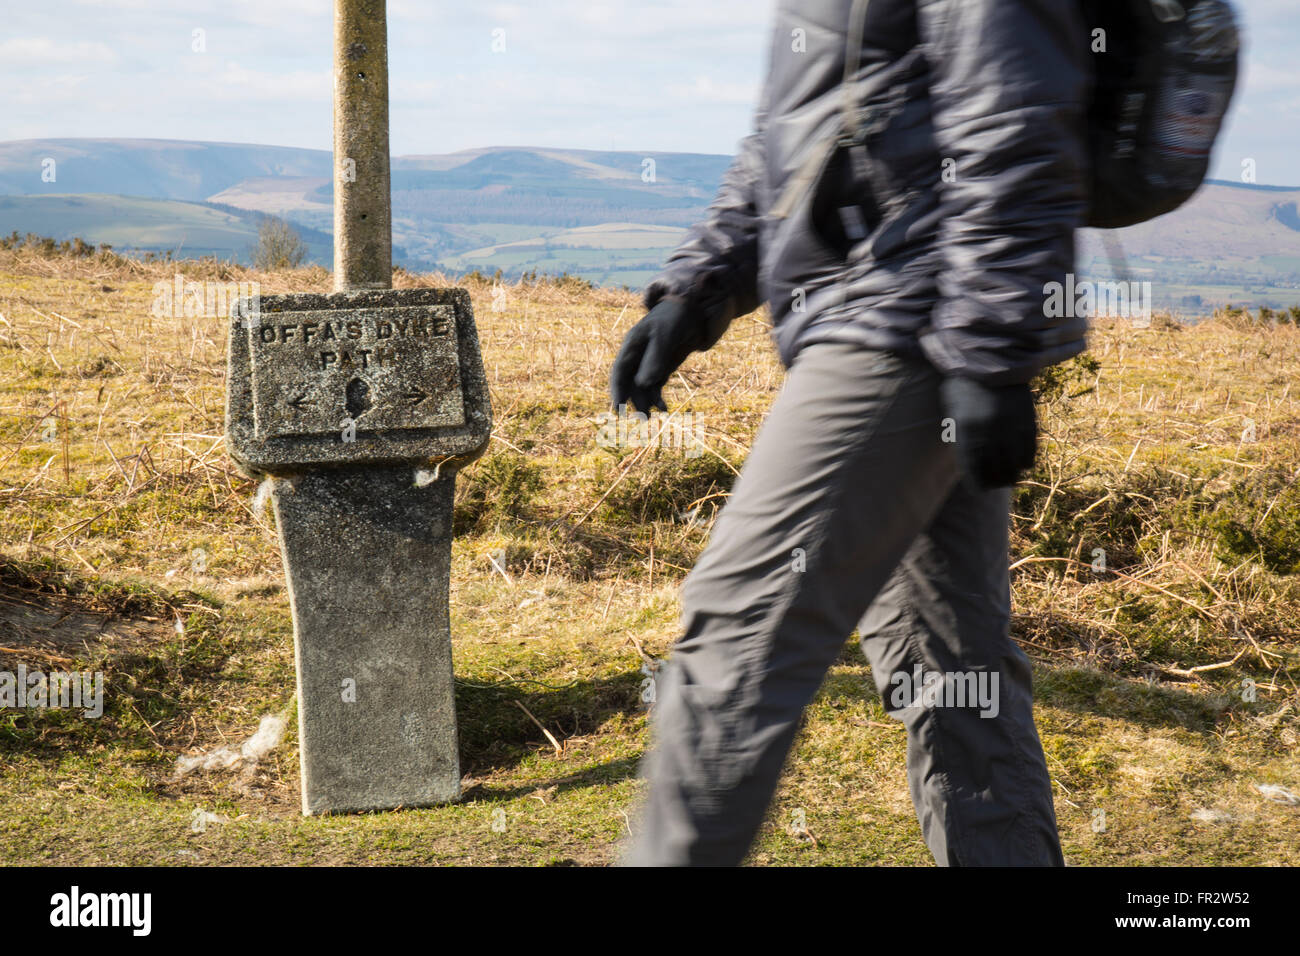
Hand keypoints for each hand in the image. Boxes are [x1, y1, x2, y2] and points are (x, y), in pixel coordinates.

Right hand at [609, 297, 700, 412]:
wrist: (694, 311)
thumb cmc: (676, 318)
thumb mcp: (666, 336)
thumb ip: (655, 358)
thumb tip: (643, 383)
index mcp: (632, 345)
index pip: (619, 371)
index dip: (617, 390)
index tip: (618, 408)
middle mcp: (637, 356)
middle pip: (629, 383)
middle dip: (631, 402)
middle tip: (638, 419)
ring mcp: (649, 363)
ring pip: (642, 388)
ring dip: (644, 404)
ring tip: (649, 420)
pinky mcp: (661, 369)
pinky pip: (655, 387)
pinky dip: (657, 399)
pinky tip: (664, 409)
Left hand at [940, 377, 1036, 488]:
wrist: (990, 357)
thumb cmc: (964, 385)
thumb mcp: (954, 411)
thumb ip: (961, 436)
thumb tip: (971, 462)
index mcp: (967, 430)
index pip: (973, 469)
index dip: (976, 483)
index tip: (978, 489)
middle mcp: (990, 432)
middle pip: (995, 472)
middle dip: (994, 482)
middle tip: (994, 484)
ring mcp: (1011, 426)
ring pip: (1015, 466)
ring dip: (1012, 475)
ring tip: (1009, 478)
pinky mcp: (1028, 420)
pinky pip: (1029, 451)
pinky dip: (1026, 461)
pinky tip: (1022, 464)